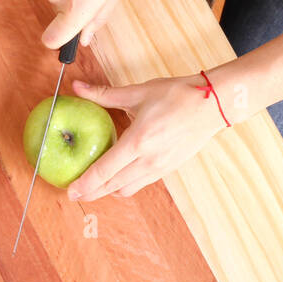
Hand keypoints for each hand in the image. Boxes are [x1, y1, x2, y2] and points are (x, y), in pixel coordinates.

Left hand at [66, 74, 227, 200]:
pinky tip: (118, 178)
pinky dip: (125, 185)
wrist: (212, 104)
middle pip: (113, 186)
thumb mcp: (138, 92)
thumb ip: (104, 94)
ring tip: (94, 188)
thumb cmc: (177, 95)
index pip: (105, 170)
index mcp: (138, 141)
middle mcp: (149, 160)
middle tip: (74, 194)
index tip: (70, 190)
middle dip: (92, 192)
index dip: (85, 183)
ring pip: (128, 189)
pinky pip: (141, 184)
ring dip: (109, 191)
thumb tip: (78, 87)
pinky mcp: (168, 169)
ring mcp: (160, 167)